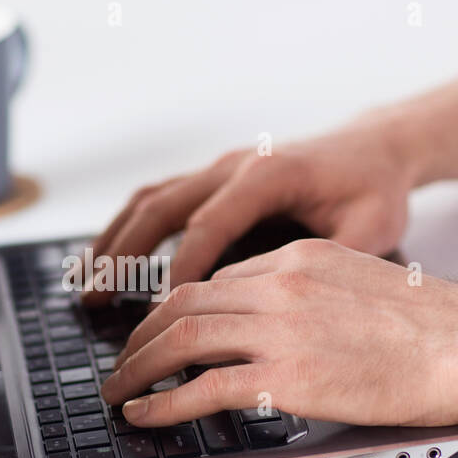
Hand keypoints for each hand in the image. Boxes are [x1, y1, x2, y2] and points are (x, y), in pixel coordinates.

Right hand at [84, 113, 417, 303]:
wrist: (374, 148)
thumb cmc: (373, 189)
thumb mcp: (369, 228)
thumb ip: (328, 261)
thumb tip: (287, 304)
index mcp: (269, 174)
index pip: (210, 224)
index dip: (182, 268)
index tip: (159, 309)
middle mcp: (234, 166)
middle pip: (162, 207)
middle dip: (124, 255)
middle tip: (95, 299)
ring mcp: (218, 169)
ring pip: (149, 201)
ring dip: (112, 241)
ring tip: (83, 284)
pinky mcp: (212, 180)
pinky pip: (158, 200)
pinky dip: (125, 229)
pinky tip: (104, 261)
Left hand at [99, 238, 457, 427]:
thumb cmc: (434, 326)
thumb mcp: (363, 284)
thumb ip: (314, 295)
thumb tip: (285, 326)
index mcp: (298, 260)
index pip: (216, 279)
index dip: (175, 308)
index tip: (158, 330)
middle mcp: (280, 285)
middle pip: (183, 302)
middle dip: (142, 334)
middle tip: (122, 361)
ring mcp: (280, 328)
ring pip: (181, 338)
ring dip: (139, 366)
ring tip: (118, 390)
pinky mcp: (287, 375)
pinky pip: (203, 387)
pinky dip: (162, 402)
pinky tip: (144, 414)